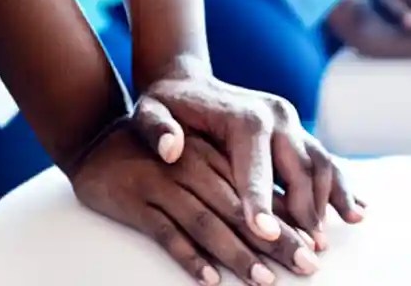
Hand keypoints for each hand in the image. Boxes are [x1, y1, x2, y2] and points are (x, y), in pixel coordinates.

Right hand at [72, 125, 320, 284]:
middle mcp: (192, 168)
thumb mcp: (198, 155)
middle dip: (276, 241)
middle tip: (307, 265)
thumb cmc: (156, 151)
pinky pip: (165, 233)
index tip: (315, 244)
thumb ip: (233, 179)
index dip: (287, 220)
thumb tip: (283, 212)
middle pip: (240, 210)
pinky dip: (188, 256)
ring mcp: (163, 185)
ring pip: (207, 224)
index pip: (258, 191)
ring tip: (265, 279)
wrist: (95, 138)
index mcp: (213, 155)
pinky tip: (210, 279)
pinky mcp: (135, 202)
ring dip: (237, 253)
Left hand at [131, 75, 363, 246]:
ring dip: (327, 203)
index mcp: (244, 116)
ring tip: (323, 242)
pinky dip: (341, 187)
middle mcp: (276, 116)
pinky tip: (354, 212)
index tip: (263, 234)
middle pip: (299, 169)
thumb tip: (171, 149)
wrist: (189, 82)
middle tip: (303, 252)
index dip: (259, 201)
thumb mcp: (149, 111)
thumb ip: (156, 128)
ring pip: (320, 164)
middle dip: (302, 213)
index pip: (256, 166)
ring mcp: (292, 123)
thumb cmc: (167, 104)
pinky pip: (325, 161)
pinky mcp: (298, 132)